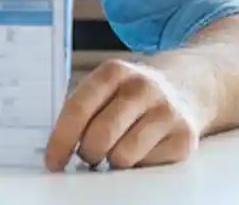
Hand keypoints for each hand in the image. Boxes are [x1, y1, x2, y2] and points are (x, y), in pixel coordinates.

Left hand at [45, 59, 204, 170]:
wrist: (185, 86)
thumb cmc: (132, 94)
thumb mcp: (106, 87)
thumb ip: (82, 110)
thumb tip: (56, 147)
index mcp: (114, 72)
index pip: (78, 109)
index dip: (61, 140)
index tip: (53, 161)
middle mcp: (141, 88)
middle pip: (99, 136)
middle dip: (87, 153)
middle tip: (88, 155)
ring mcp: (166, 111)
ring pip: (122, 156)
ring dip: (112, 161)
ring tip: (115, 149)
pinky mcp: (184, 137)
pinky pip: (146, 166)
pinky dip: (137, 164)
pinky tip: (141, 149)